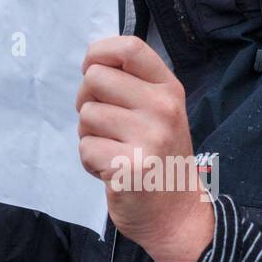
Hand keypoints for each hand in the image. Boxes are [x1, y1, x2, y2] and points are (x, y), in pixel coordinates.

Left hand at [76, 36, 213, 261]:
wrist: (176, 214)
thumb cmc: (158, 156)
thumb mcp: (158, 112)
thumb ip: (132, 84)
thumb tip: (91, 60)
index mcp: (169, 88)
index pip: (130, 47)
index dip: (99, 52)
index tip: (91, 69)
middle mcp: (163, 108)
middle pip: (95, 77)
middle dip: (87, 100)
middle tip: (105, 125)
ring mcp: (149, 137)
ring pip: (86, 114)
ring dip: (89, 135)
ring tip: (113, 151)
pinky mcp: (130, 166)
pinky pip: (85, 148)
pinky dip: (90, 161)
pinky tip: (112, 171)